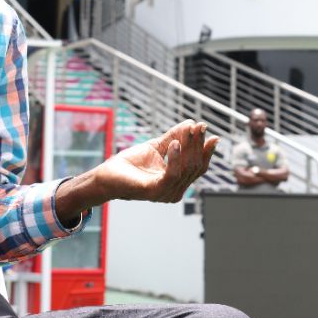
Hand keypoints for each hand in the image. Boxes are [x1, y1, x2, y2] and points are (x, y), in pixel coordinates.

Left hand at [93, 119, 217, 202]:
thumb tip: (192, 123)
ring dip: (189, 147)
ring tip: (189, 130)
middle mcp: (175, 192)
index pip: (198, 167)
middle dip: (198, 144)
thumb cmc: (130, 164)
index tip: (211, 133)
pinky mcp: (154, 192)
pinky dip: (175, 158)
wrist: (106, 175)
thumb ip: (174, 137)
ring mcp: (165, 194)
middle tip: (199, 126)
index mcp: (177, 182)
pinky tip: (174, 143)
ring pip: (186, 169)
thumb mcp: (157, 146)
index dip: (206, 151)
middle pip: (195, 167)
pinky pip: (171, 175)